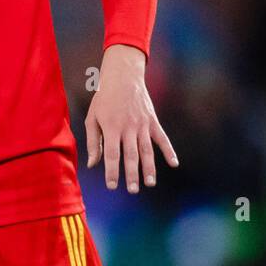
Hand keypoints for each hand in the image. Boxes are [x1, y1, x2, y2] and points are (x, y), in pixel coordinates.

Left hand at [85, 44, 177, 192]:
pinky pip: (162, 138)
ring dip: (149, 167)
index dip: (112, 171)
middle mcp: (128, 127)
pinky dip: (169, 150)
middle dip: (132, 174)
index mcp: (111, 127)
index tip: (112, 186)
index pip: (111, 154)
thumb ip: (93, 142)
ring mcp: (142, 124)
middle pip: (130, 155)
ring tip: (150, 183)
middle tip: (133, 190)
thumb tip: (93, 164)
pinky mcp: (152, 120)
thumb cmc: (104, 98)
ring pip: (146, 150)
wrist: (123, 75)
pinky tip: (174, 164)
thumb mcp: (92, 117)